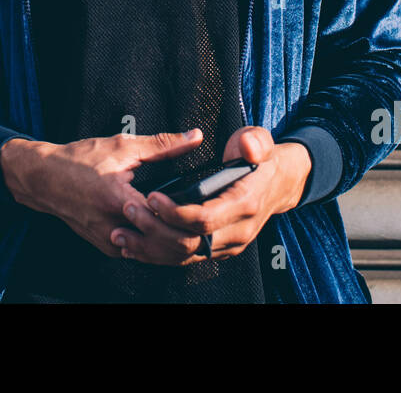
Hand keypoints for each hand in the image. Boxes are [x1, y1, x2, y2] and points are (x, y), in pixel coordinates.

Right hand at [0, 128, 205, 258]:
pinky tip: (161, 227)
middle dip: (181, 226)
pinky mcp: (106, 247)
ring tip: (183, 221)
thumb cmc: (79, 160)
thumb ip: (163, 145)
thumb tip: (195, 136)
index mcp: (118, 200)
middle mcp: (112, 226)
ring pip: (150, 251)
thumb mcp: (123, 146)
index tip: (202, 202)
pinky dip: (151, 241)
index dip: (186, 210)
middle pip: (160, 238)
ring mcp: (108, 241)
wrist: (44, 178)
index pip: (164, 216)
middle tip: (199, 213)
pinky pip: (137, 251)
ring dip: (168, 237)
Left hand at [109, 126, 310, 264]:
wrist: (279, 183)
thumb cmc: (263, 159)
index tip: (151, 197)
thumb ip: (254, 141)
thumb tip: (247, 147)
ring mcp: (228, 245)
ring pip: (184, 256)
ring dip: (150, 248)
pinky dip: (158, 254)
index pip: (204, 219)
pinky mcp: (218, 249)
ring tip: (121, 233)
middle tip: (128, 210)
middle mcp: (238, 232)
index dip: (175, 211)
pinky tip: (134, 246)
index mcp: (245, 205)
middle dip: (155, 229)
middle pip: (189, 242)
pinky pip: (185, 259)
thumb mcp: (261, 141)